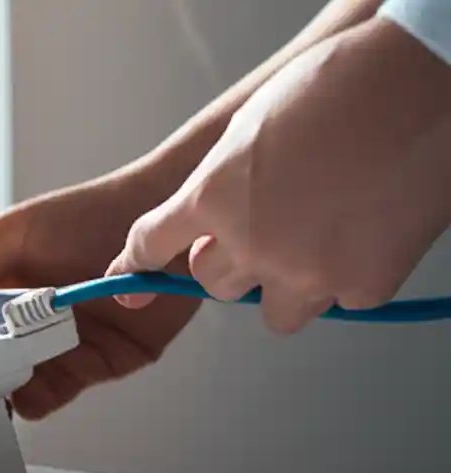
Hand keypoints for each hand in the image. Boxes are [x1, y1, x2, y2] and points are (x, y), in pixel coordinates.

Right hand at [0, 173, 199, 419]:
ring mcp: (63, 348)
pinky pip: (58, 394)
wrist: (164, 221)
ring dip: (3, 388)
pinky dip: (39, 393)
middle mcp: (28, 326)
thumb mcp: (8, 235)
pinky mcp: (102, 365)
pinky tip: (31, 378)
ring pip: (16, 390)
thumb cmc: (88, 213)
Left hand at [107, 17, 450, 333]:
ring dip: (287, 283)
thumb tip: (211, 221)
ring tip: (322, 233)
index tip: (131, 280)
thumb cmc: (342, 86)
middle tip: (269, 227)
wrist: (425, 83)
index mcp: (213, 197)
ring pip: (274, 311)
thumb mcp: (250, 127)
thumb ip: (221, 184)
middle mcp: (251, 243)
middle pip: (214, 284)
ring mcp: (307, 271)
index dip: (138, 264)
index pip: (151, 246)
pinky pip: (338, 301)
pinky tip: (368, 230)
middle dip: (233, 262)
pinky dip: (349, 276)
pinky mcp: (362, 286)